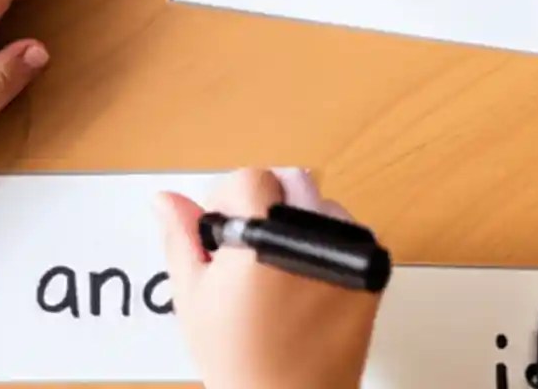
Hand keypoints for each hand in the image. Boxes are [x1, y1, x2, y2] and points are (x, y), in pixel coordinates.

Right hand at [156, 169, 382, 388]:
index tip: (225, 234)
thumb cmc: (238, 359)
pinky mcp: (371, 271)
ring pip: (322, 207)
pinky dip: (330, 248)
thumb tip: (166, 199)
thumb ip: (182, 238)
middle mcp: (311, 237)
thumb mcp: (194, 298)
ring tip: (279, 273)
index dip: (230, 202)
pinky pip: (350, 236)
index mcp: (263, 239)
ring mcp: (347, 253)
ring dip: (301, 224)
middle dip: (266, 208)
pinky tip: (307, 283)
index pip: (250, 178)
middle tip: (249, 253)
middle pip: (289, 185)